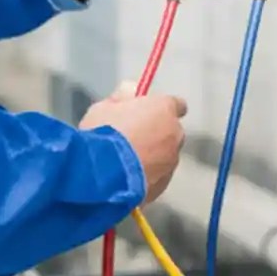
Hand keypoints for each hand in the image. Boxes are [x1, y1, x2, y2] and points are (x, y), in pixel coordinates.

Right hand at [79, 89, 186, 203]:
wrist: (101, 176)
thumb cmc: (102, 135)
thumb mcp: (104, 107)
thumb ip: (122, 97)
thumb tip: (131, 90)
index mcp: (164, 110)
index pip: (176, 104)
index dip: (160, 108)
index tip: (146, 112)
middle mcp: (174, 134)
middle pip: (170, 131)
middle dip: (156, 134)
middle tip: (130, 138)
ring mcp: (171, 162)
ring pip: (165, 156)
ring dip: (151, 157)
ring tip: (123, 163)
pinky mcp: (163, 185)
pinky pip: (157, 176)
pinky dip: (146, 176)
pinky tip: (124, 178)